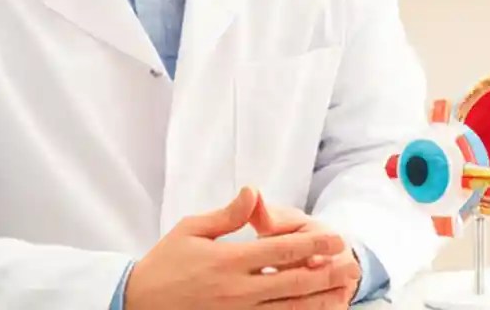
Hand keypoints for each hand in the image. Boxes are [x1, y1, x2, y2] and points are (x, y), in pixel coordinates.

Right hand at [124, 188, 359, 309]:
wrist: (137, 302)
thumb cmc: (165, 261)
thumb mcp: (192, 229)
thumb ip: (228, 215)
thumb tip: (252, 192)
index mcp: (228, 260)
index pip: (281, 250)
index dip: (313, 244)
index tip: (336, 239)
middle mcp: (237, 290)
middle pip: (293, 283)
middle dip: (326, 275)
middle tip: (352, 266)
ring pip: (287, 309)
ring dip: (318, 300)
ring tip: (343, 292)